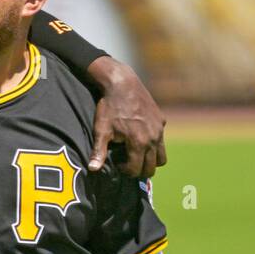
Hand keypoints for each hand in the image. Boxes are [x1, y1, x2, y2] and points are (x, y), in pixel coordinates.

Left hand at [88, 56, 166, 177]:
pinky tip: (139, 136)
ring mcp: (159, 129)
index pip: (135, 170)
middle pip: (151, 168)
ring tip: (136, 154)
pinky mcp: (162, 120)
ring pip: (161, 157)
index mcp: (139, 142)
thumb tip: (92, 169)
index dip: (124, 170)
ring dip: (150, 160)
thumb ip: (99, 151)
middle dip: (138, 169)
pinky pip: (161, 140)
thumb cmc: (109, 107)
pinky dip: (153, 145)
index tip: (117, 163)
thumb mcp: (101, 130)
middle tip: (127, 162)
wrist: (122, 83)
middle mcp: (153, 138)